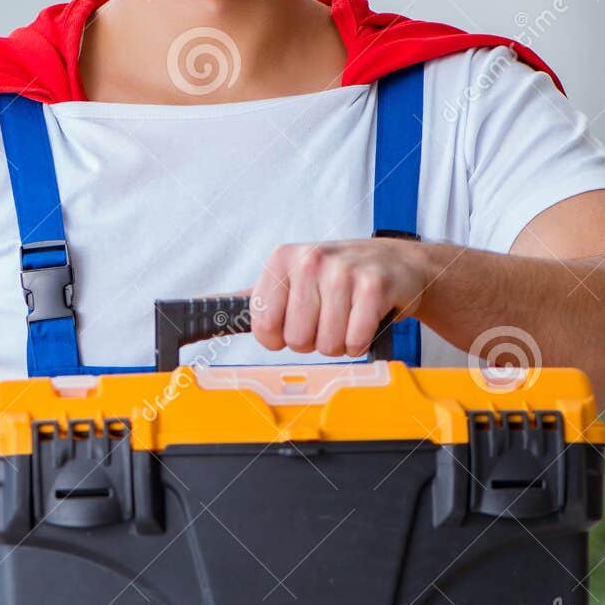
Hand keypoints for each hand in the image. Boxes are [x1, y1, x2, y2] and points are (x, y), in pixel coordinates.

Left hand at [242, 238, 430, 358]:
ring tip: (348, 317)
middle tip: (328, 317)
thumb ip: (256, 299)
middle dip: (314, 339)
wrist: (397, 265)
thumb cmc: (339, 276)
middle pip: (296, 339)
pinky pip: (355, 341)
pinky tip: (365, 319)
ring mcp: (342, 271)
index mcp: (281, 259)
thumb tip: (207, 308)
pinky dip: (361, 342)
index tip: (294, 323)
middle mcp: (309, 259)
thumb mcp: (293, 278)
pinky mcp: (373, 286)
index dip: (280, 337)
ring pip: (327, 344)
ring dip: (339, 342)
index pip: (263, 326)